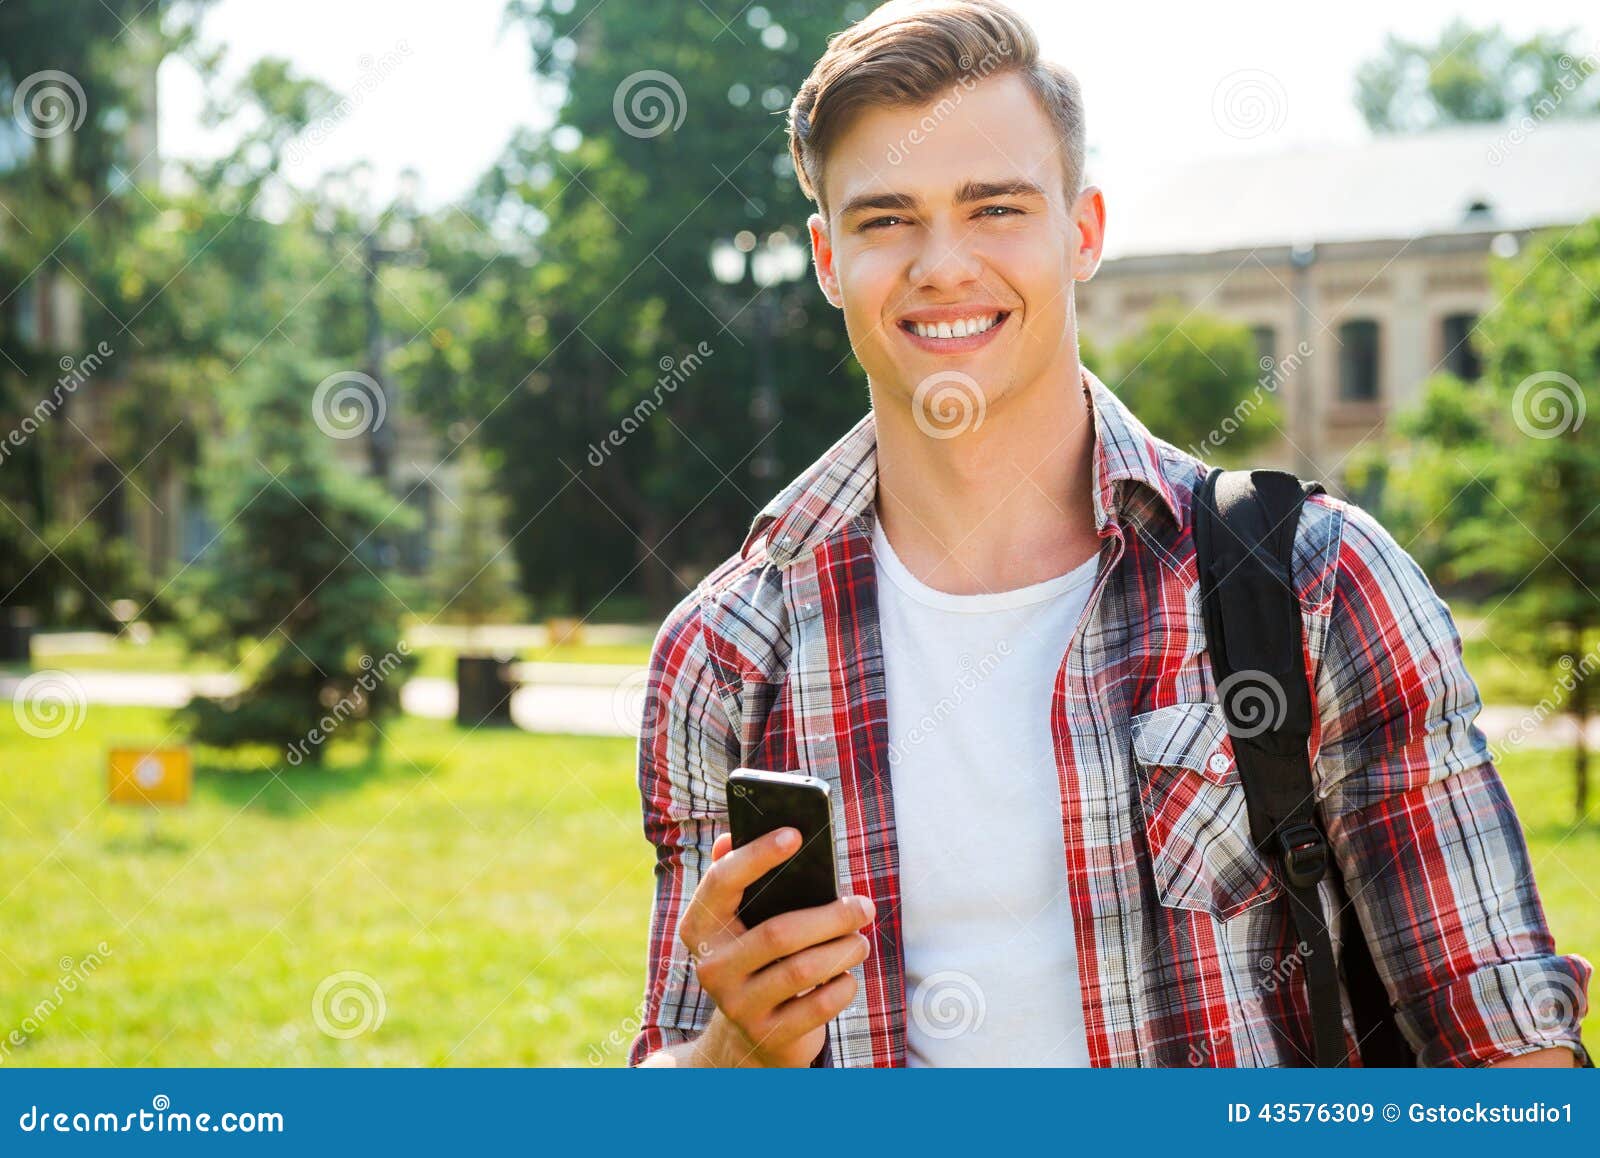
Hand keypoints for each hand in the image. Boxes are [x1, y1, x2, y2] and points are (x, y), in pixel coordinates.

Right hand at [678, 826, 874, 1066]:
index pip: (723, 881)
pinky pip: (815, 1008)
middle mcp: (711, 966)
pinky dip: (841, 988)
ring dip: (843, 951)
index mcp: (700, 926)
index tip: (796, 834)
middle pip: (778, 932)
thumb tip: (729, 836)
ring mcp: (736, 1005)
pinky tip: (848, 977)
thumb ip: (739, 880)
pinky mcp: (767, 1036)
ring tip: (861, 940)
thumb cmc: (757, 959)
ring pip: (801, 971)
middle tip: (864, 906)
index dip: (758, 855)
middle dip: (830, 916)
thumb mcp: (743, 922)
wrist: (750, 1038)